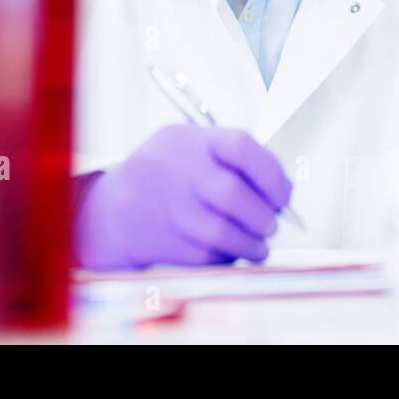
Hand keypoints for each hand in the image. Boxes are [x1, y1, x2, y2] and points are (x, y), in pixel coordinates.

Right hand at [74, 124, 291, 269]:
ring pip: (221, 233)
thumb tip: (284, 186)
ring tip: (259, 244)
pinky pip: (207, 256)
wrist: (114, 209)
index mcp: (190, 140)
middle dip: (263, 215)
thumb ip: (235, 161)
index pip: (240, 147)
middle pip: (231, 194)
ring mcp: (165, 208)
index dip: (271, 173)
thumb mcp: (192, 148)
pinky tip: (234, 252)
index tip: (283, 194)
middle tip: (271, 222)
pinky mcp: (162, 242)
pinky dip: (229, 257)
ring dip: (251, 243)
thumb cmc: (168, 175)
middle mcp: (176, 171)